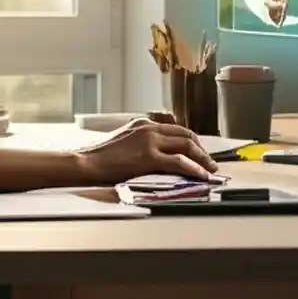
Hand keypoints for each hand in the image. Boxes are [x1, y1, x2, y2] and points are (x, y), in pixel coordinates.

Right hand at [76, 118, 218, 183]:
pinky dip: (194, 168)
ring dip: (203, 159)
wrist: (87, 162)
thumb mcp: (124, 139)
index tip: (199, 152)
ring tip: (211, 170)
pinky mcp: (149, 157)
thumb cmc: (101, 155)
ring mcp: (150, 141)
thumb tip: (158, 152)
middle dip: (202, 149)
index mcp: (144, 123)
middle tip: (210, 162)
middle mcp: (150, 128)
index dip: (192, 141)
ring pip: (186, 146)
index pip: (176, 129)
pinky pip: (179, 162)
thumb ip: (142, 140)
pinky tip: (201, 175)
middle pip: (186, 135)